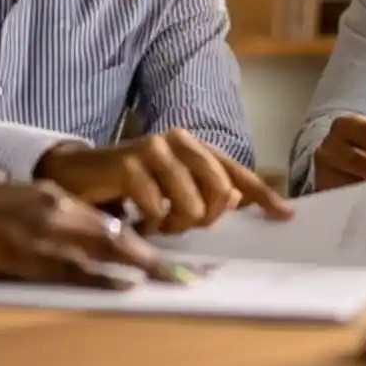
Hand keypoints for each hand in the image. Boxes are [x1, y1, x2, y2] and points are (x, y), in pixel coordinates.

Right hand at [0, 181, 164, 287]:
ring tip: (170, 281)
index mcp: (58, 196)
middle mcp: (59, 210)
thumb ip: (55, 213)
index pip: (110, 220)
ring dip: (140, 266)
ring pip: (104, 249)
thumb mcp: (24, 202)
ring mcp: (45, 232)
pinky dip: (101, 276)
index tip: (167, 260)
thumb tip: (85, 233)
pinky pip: (72, 268)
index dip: (141, 241)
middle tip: (185, 276)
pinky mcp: (27, 254)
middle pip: (117, 235)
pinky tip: (124, 285)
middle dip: (153, 258)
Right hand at [34, 128, 294, 234]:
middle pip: (219, 192)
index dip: (263, 195)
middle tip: (178, 222)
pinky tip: (136, 218)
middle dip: (204, 218)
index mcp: (193, 145)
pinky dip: (150, 224)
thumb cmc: (131, 186)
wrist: (80, 175)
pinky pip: (158, 210)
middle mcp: (178, 140)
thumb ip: (204, 193)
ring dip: (173, 225)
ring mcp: (154, 150)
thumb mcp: (172, 190)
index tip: (285, 214)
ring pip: (190, 205)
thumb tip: (235, 200)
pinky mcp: (131, 164)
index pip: (236, 171)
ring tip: (155, 220)